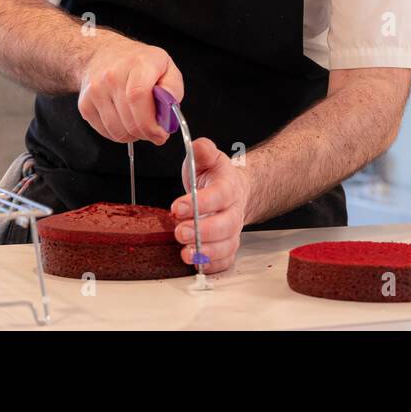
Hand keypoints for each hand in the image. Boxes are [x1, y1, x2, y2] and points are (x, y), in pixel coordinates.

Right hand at [77, 33, 183, 144]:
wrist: (102, 54)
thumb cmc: (138, 63)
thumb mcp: (165, 67)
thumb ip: (172, 90)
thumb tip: (168, 114)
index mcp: (138, 64)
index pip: (138, 96)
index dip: (150, 122)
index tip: (160, 133)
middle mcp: (112, 75)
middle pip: (130, 120)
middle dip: (146, 133)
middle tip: (153, 130)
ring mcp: (95, 90)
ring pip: (117, 131)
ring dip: (132, 135)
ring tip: (138, 122)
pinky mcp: (85, 104)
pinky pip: (105, 132)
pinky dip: (118, 133)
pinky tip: (124, 120)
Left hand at [171, 137, 247, 273]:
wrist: (233, 190)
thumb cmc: (215, 176)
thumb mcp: (207, 157)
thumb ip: (203, 150)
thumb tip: (198, 146)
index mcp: (229, 186)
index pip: (219, 195)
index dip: (200, 203)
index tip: (177, 207)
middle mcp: (234, 210)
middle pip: (226, 225)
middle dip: (203, 231)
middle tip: (180, 232)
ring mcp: (232, 230)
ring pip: (228, 245)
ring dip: (207, 252)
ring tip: (186, 253)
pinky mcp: (228, 245)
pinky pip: (226, 259)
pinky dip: (214, 265)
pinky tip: (197, 264)